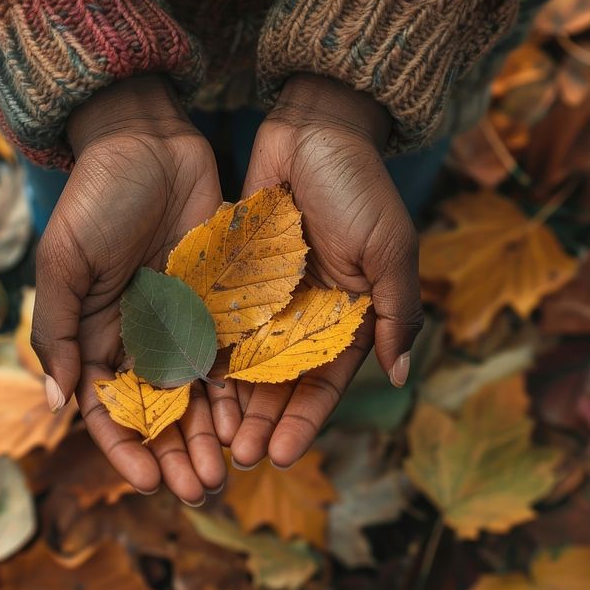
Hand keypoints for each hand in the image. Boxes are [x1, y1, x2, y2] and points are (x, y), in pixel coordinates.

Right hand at [30, 75, 225, 503]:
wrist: (149, 143)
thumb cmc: (97, 199)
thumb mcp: (64, 262)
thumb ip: (60, 332)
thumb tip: (58, 403)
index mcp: (98, 336)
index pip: (110, 409)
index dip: (127, 449)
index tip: (148, 482)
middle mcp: (141, 339)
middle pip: (160, 412)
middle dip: (177, 453)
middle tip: (200, 487)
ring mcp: (183, 323)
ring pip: (199, 394)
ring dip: (211, 434)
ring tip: (228, 469)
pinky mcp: (219, 303)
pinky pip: (232, 355)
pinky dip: (239, 392)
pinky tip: (251, 421)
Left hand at [214, 73, 423, 468]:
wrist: (312, 130)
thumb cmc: (359, 187)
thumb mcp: (390, 249)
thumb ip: (396, 311)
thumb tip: (400, 374)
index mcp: (350, 315)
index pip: (326, 381)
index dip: (305, 421)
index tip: (282, 455)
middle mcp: (307, 314)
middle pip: (281, 382)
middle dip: (262, 422)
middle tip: (237, 459)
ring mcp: (269, 298)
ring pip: (246, 362)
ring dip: (232, 401)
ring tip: (211, 437)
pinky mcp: (235, 277)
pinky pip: (219, 323)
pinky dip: (208, 354)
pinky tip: (189, 385)